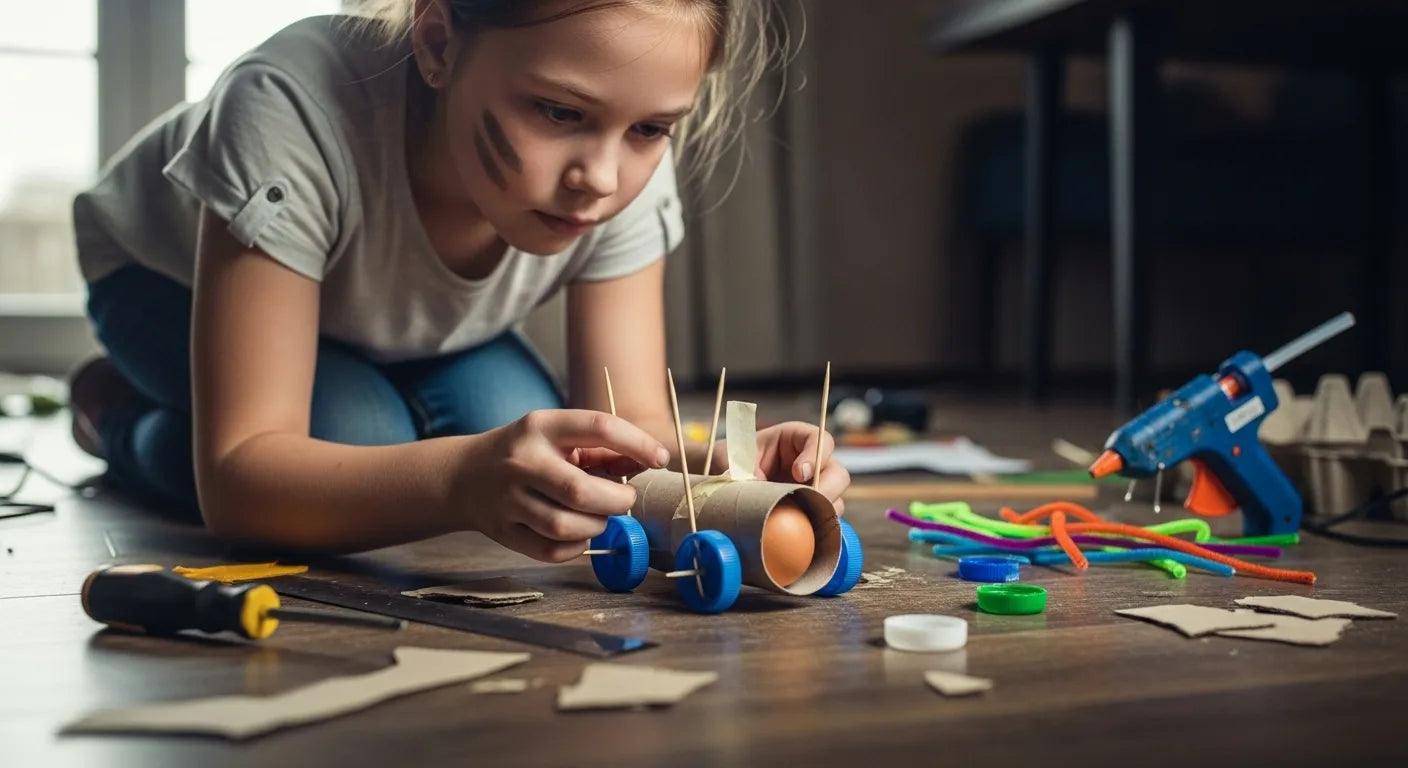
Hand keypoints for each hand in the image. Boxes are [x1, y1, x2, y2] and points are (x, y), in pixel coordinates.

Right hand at [449, 410, 670, 561]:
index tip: (661, 459)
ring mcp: (508, 499)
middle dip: (617, 501)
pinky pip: (550, 550)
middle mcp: (521, 461)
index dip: (638, 444)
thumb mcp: (558, 436)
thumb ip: (602, 449)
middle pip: (581, 490)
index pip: (599, 427)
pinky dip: (575, 548)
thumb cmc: (526, 452)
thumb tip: (651, 461)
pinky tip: (577, 534)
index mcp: (541, 426)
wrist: (463, 475)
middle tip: (625, 500)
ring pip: (565, 527)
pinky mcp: (502, 531)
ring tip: (600, 516)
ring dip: (596, 526)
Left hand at [710, 420, 850, 514]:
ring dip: (821, 513)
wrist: (727, 481)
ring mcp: (815, 490)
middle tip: (807, 502)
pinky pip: (824, 521)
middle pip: (838, 474)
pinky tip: (800, 534)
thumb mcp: (734, 458)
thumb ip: (740, 467)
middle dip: (827, 490)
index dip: (816, 456)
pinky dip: (815, 528)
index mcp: (797, 439)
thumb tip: (746, 483)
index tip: (799, 473)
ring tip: (800, 521)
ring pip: (836, 501)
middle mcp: (813, 464)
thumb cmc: (734, 459)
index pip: (821, 441)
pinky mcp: (810, 511)